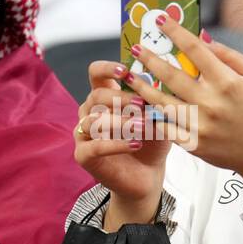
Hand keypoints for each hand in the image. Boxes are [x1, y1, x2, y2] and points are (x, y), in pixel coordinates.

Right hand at [74, 59, 171, 228]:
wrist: (148, 175)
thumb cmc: (152, 141)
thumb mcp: (159, 117)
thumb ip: (155, 100)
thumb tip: (156, 82)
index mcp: (104, 97)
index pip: (96, 73)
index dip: (107, 69)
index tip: (125, 71)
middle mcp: (89, 112)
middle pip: (96, 95)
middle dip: (120, 98)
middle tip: (142, 104)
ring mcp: (83, 133)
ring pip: (94, 121)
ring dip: (121, 122)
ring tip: (143, 126)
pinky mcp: (83, 155)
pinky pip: (94, 147)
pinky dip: (116, 145)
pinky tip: (135, 144)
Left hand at [126, 17, 242, 193]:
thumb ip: (229, 56)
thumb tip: (202, 38)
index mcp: (226, 82)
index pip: (195, 50)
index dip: (176, 32)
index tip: (162, 21)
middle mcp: (210, 102)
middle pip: (172, 75)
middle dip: (150, 59)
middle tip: (136, 48)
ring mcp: (199, 124)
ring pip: (161, 102)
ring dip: (142, 87)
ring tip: (129, 75)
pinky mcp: (192, 143)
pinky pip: (165, 127)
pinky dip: (151, 116)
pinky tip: (139, 105)